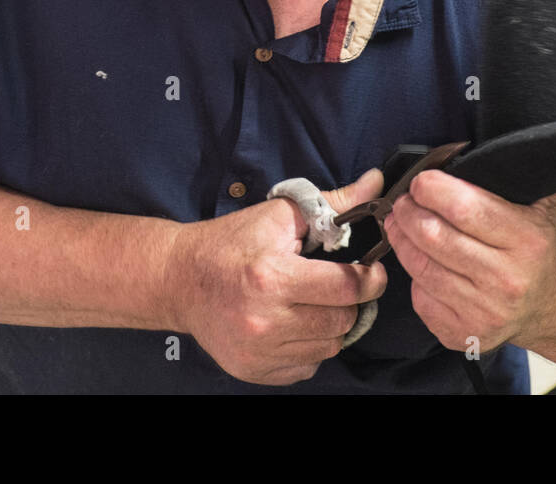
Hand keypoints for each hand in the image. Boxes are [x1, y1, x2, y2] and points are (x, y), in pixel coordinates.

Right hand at [167, 169, 386, 384]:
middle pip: (342, 321)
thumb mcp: (279, 215)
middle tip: (334, 285)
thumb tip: (376, 184)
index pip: (347, 288)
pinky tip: (292, 325)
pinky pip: (306, 367)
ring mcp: (258, 351)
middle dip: (348, 302)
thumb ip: (332, 202)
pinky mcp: (253, 370)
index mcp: (272, 277)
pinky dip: (308, 348)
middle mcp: (265, 321)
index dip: (368, 279)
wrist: (179, 279)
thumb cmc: (231, 242)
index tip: (370, 271)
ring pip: (328, 348)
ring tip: (311, 304)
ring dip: (329, 326)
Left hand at [384, 170, 555, 354]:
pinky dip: (413, 276)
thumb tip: (466, 147)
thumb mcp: (540, 205)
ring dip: (402, 240)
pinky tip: (420, 261)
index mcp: (527, 241)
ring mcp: (485, 312)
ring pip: (421, 268)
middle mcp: (508, 280)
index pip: (464, 208)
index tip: (421, 181)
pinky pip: (421, 298)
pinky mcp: (465, 334)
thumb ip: (512, 175)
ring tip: (400, 223)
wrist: (555, 304)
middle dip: (408, 212)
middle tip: (403, 201)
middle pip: (434, 238)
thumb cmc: (538, 247)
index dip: (432, 189)